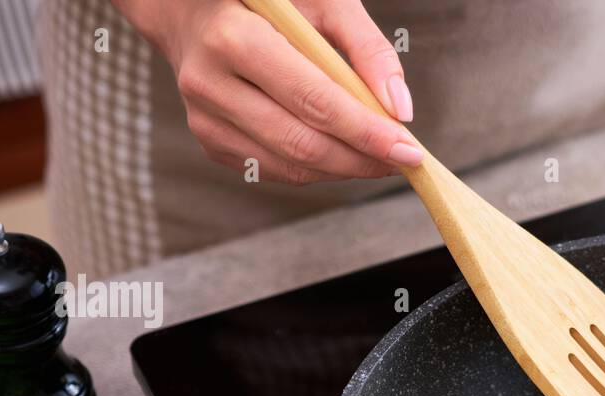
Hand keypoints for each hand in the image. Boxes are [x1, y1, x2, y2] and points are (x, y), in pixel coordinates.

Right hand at [114, 0, 421, 183]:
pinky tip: (338, 150)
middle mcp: (210, 83)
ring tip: (377, 156)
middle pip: (301, 143)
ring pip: (289, 166)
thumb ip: (367, 49)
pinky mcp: (209, 141)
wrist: (193, 9)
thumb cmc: (272, 1)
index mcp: (233, 37)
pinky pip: (274, 169)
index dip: (366, 132)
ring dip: (343, 168)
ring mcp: (204, 118)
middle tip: (403, 160)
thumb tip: (401, 109)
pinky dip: (315, 167)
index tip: (410, 151)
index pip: (313, 101)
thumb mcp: (323, 2)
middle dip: (361, 159)